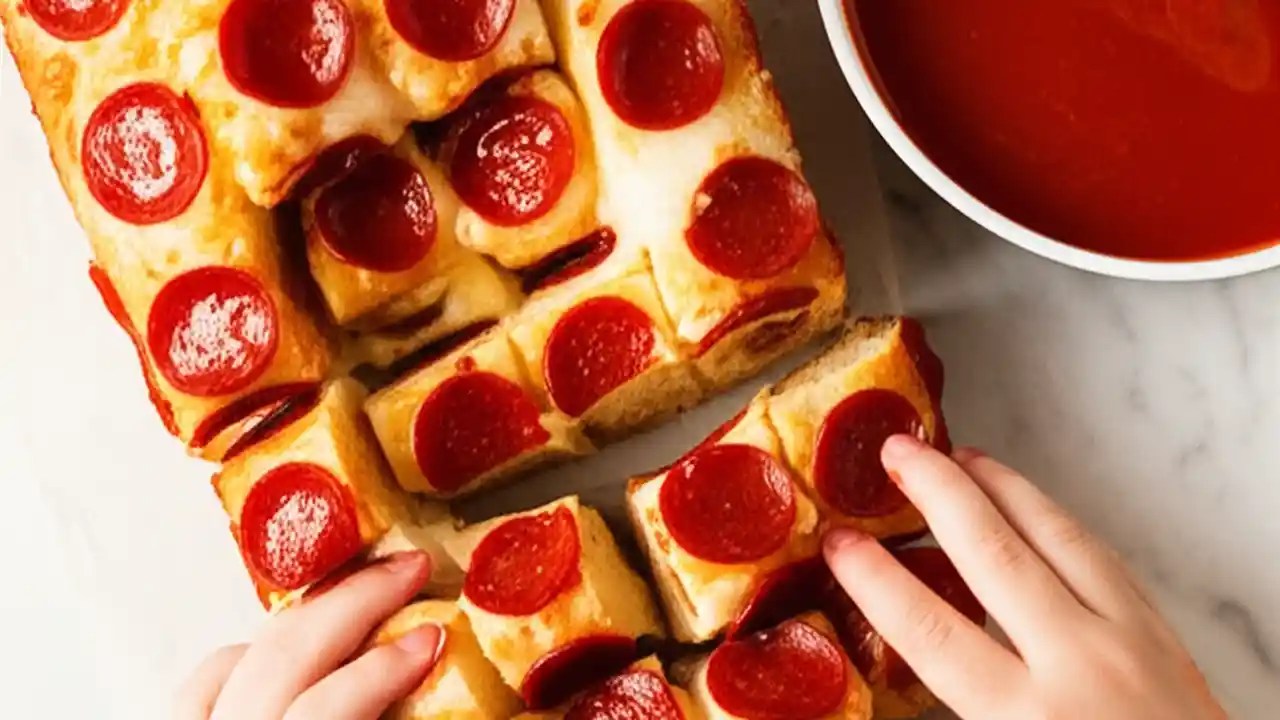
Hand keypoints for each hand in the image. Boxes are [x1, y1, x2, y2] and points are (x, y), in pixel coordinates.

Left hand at [175, 551, 441, 719]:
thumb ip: (393, 719)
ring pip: (232, 659)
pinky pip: (199, 687)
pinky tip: (287, 649)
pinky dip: (245, 657)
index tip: (430, 637)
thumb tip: (432, 660)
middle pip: (281, 657)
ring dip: (302, 621)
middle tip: (409, 571)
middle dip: (354, 602)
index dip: (384, 668)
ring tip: (355, 599)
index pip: (326, 707)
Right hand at [823, 435, 1226, 719]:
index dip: (876, 580)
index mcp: (1026, 717)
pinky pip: (1099, 554)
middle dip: (938, 492)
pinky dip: (1055, 518)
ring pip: (1056, 536)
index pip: (931, 631)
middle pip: (994, 553)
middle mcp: (1077, 665)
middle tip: (897, 451)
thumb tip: (902, 657)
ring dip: (1001, 486)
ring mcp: (1126, 639)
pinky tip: (1031, 505)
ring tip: (958, 456)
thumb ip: (960, 708)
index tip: (840, 542)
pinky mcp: (1161, 632)